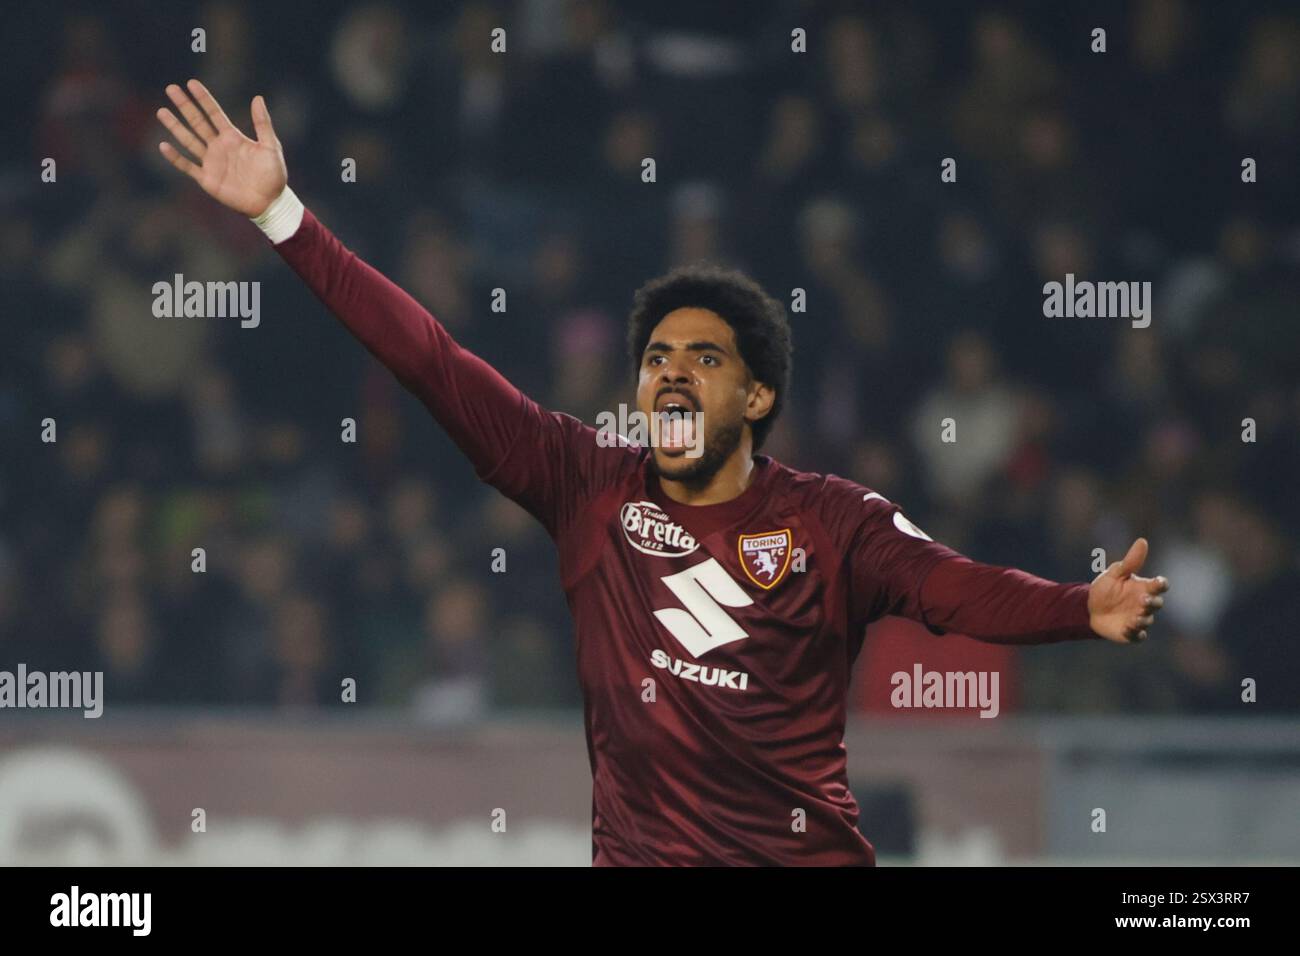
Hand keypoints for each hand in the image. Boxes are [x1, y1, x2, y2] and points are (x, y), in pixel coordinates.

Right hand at [156, 79, 286, 216]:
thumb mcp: (271, 146)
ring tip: (162, 111)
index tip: (191, 83)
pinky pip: (188, 166)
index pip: (214, 113)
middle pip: (197, 122)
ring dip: (175, 126)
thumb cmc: (274, 175)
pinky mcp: (207, 179)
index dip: (203, 99)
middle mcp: (219, 147)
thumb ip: (263, 123)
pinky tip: (164, 146)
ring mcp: (211, 162)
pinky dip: (175, 158)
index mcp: (233, 137)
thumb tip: (257, 97)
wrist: (270, 202)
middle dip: (184, 106)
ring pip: (189, 140)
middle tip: (171, 89)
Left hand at [1087, 537, 1169, 643]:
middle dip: (1153, 602)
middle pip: (1157, 603)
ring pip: (1147, 620)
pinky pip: (1137, 635)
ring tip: (1134, 618)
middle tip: (1143, 600)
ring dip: (1143, 620)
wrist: (1088, 608)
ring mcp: (1138, 618)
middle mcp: (1144, 604)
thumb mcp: (1115, 574)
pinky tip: (1126, 629)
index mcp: (1143, 588)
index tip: (1158, 582)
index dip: (1161, 584)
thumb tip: (1142, 541)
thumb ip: (1130, 561)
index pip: (1160, 585)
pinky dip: (1134, 633)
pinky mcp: (1130, 632)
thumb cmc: (1105, 589)